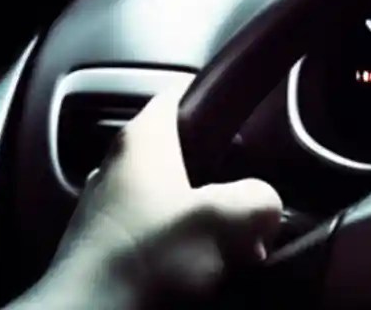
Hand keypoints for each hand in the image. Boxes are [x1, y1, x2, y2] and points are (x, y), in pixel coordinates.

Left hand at [8, 89, 282, 309]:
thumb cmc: (145, 259)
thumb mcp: (225, 218)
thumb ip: (260, 199)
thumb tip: (268, 209)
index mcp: (142, 141)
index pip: (181, 94)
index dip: (216, 103)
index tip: (245, 121)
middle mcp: (116, 167)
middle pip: (183, 155)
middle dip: (219, 180)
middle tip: (245, 206)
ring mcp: (105, 210)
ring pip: (171, 200)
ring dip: (202, 222)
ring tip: (227, 251)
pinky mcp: (102, 250)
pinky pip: (154, 238)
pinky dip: (179, 251)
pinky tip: (196, 275)